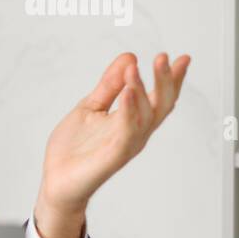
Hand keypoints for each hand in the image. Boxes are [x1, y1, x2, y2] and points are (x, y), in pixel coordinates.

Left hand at [35, 51, 190, 237]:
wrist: (56, 180)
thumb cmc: (74, 148)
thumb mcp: (90, 107)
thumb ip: (109, 85)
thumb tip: (129, 57)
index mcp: (132, 121)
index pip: (158, 97)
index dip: (172, 78)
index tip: (182, 58)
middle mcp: (135, 132)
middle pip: (161, 105)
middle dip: (165, 81)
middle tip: (164, 57)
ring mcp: (126, 144)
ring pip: (145, 116)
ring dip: (143, 90)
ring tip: (136, 69)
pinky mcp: (113, 156)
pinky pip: (127, 131)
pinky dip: (129, 111)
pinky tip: (128, 93)